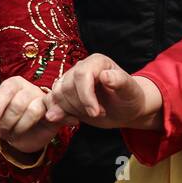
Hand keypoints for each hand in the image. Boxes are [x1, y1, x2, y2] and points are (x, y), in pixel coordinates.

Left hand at [0, 76, 59, 155]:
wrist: (21, 136)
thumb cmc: (4, 119)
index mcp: (13, 84)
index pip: (7, 89)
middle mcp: (30, 89)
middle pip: (18, 103)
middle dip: (6, 122)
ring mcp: (44, 100)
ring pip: (33, 111)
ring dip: (19, 128)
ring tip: (12, 135)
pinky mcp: (56, 113)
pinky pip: (52, 115)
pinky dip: (44, 121)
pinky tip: (36, 127)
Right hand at [45, 54, 162, 130]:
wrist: (124, 110)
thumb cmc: (130, 98)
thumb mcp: (130, 91)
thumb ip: (120, 81)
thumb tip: (105, 75)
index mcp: (96, 62)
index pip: (80, 75)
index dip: (85, 96)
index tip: (96, 112)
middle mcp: (80, 68)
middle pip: (66, 87)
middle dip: (81, 106)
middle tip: (100, 113)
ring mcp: (69, 80)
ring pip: (57, 96)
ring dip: (72, 111)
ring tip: (91, 114)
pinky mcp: (63, 94)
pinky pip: (51, 103)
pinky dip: (60, 114)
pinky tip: (74, 120)